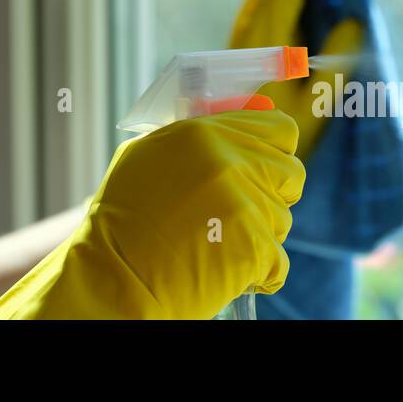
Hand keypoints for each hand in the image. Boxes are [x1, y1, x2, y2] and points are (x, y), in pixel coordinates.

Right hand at [0, 109, 304, 318]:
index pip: (279, 129)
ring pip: (283, 218)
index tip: (267, 167)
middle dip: (275, 194)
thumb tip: (240, 121)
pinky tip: (227, 272)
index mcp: (203, 134)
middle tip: (246, 214)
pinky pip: (278, 261)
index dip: (276, 150)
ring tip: (218, 247)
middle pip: (290, 172)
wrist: (111, 280)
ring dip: (259, 236)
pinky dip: (259, 273)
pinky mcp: (254, 246)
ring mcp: (244, 203)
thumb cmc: (120, 225)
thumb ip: (194, 140)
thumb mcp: (145, 160)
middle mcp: (228, 162)